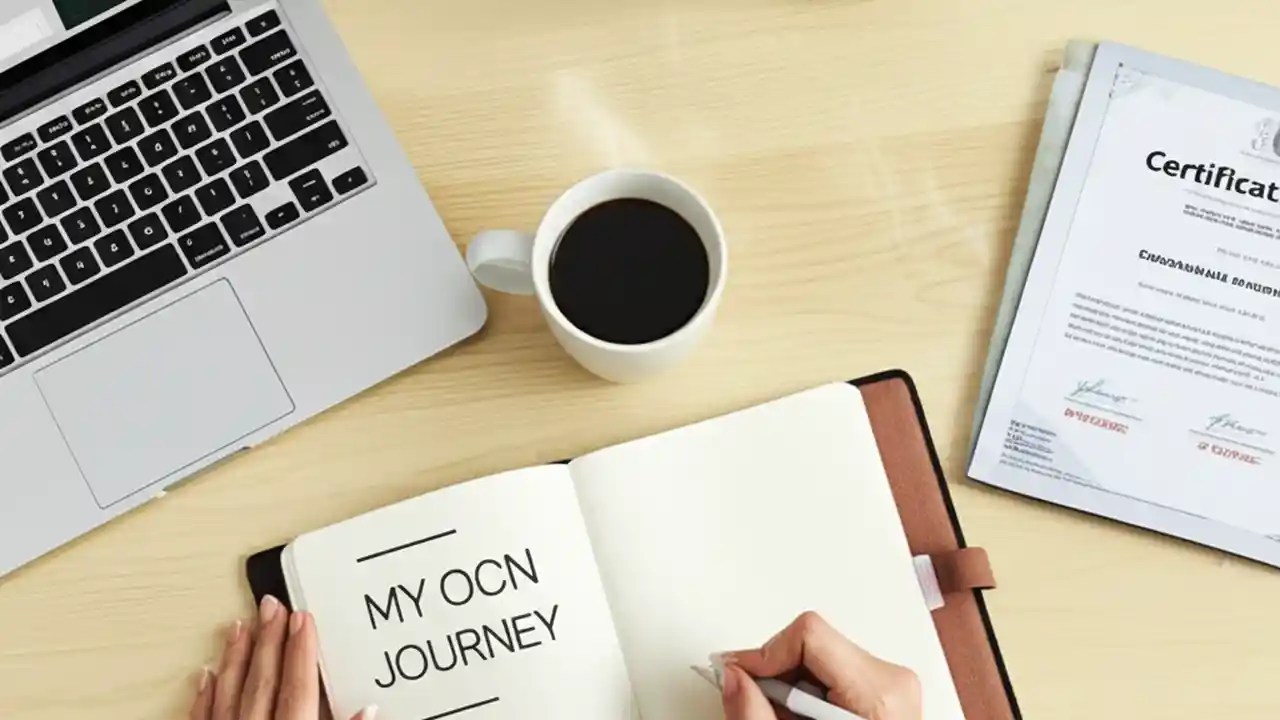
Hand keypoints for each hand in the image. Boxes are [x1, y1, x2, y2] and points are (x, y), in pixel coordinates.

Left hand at [189, 595, 374, 719]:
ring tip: (239, 625)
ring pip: (231, 691)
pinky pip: (204, 717)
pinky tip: (206, 673)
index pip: (298, 686)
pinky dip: (206, 695)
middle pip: (264, 680)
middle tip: (271, 605)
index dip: (301, 650)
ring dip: (237, 657)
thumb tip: (370, 709)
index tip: (302, 617)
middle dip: (269, 640)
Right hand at [719, 611, 921, 719]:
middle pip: (811, 644)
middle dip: (776, 676)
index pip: (808, 635)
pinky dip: (810, 695)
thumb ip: (757, 716)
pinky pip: (834, 673)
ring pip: (819, 658)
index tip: (740, 675)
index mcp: (878, 692)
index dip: (764, 654)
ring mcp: (893, 686)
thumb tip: (734, 680)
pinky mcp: (886, 693)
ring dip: (792, 687)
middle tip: (761, 707)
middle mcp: (892, 681)